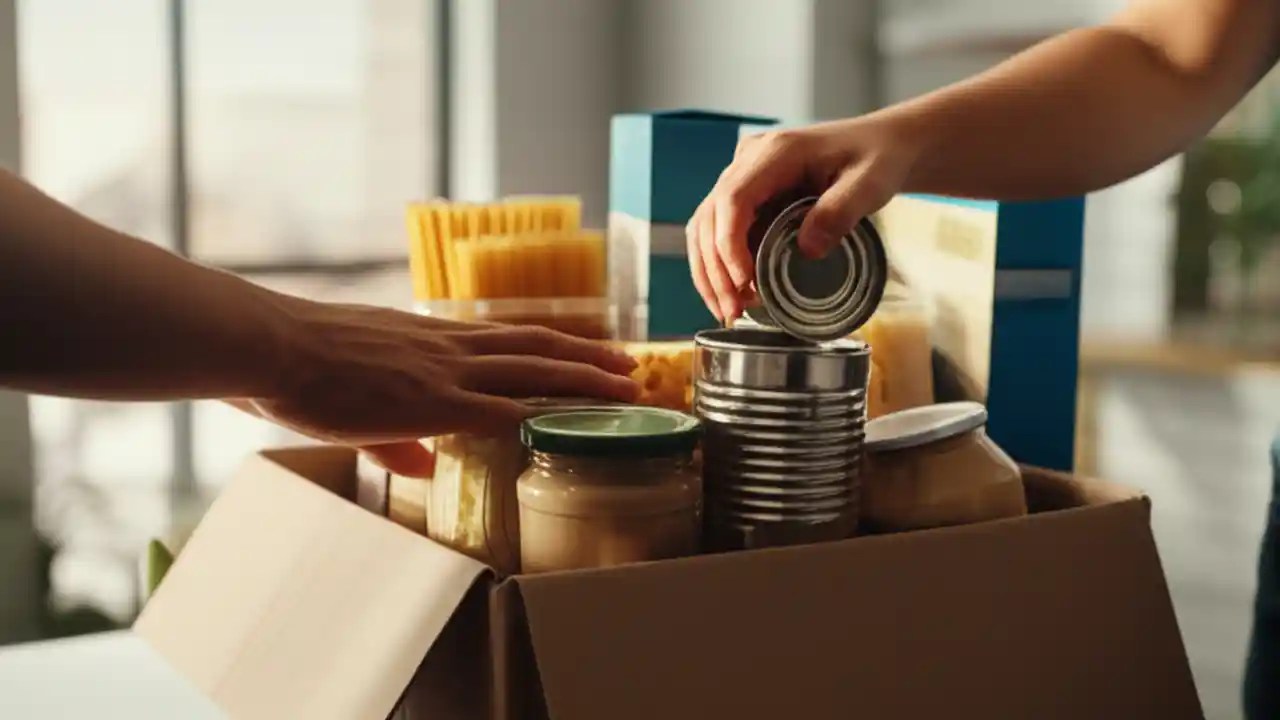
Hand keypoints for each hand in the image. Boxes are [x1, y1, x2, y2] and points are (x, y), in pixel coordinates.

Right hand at [232, 298, 638, 476]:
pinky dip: (544, 414)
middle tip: (630, 365)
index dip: (549, 348)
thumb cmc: (297, 366)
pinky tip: (575, 423)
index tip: (584, 353)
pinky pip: (503, 408)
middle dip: (588, 358)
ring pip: (535, 370)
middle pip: (536, 347)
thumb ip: (393, 436)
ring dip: (586, 379)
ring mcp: (445, 372)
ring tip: (627, 385)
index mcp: (429, 341)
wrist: (272, 347)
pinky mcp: (433, 402)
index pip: (505, 340)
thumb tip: (418, 465)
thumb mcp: (351, 395)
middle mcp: (447, 348)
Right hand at [686, 116, 920, 321]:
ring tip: (729, 311)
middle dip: (715, 269)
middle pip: (710, 217)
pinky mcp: (749, 195)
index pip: (733, 198)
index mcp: (776, 152)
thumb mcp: (870, 183)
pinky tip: (730, 294)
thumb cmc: (877, 158)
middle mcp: (750, 161)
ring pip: (705, 227)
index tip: (743, 281)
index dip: (729, 243)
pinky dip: (719, 265)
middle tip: (733, 310)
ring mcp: (745, 177)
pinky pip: (720, 231)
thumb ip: (840, 212)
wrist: (882, 145)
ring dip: (710, 272)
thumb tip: (806, 250)